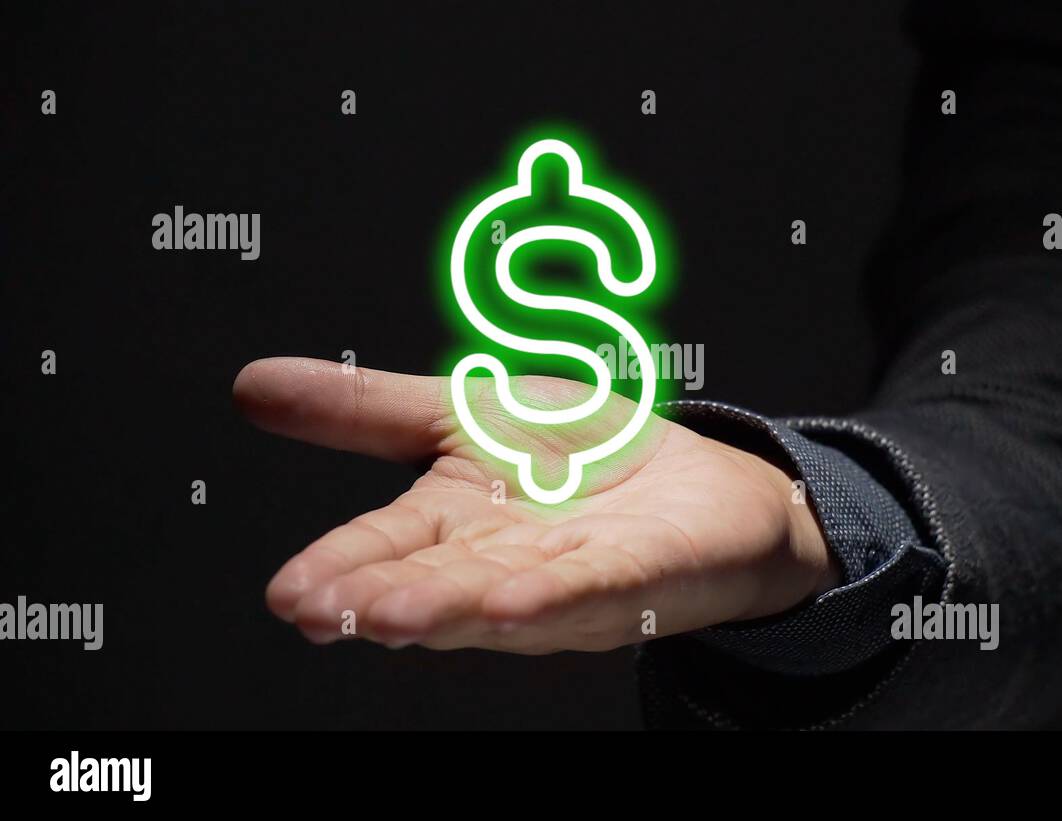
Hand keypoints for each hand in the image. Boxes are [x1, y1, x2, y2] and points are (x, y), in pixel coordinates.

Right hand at [233, 357, 834, 652]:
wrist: (699, 482)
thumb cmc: (582, 459)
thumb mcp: (467, 413)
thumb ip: (368, 410)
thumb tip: (250, 385)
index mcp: (455, 524)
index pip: (386, 547)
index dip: (340, 569)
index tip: (289, 594)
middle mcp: (501, 563)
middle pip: (435, 581)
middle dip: (380, 596)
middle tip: (323, 611)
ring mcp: (567, 579)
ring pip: (501, 596)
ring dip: (450, 606)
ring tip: (394, 615)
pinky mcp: (636, 575)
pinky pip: (590, 589)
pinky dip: (551, 598)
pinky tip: (509, 605)